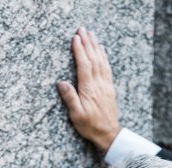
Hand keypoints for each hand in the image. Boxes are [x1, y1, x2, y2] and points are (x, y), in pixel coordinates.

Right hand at [57, 27, 120, 151]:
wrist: (109, 135)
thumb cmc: (91, 127)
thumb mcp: (77, 116)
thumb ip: (70, 99)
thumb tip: (61, 83)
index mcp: (89, 90)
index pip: (84, 65)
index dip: (80, 51)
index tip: (75, 38)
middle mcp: (99, 85)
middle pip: (94, 59)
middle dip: (88, 43)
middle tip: (82, 29)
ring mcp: (106, 86)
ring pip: (101, 62)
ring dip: (96, 46)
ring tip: (91, 34)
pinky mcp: (109, 89)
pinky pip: (107, 68)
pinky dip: (104, 57)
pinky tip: (101, 50)